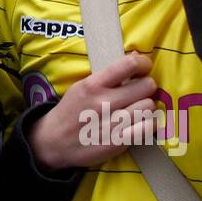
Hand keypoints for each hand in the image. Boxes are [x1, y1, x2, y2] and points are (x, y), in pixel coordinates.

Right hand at [29, 53, 156, 169]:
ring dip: (145, 106)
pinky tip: (138, 124)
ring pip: (149, 106)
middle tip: (138, 92)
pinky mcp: (118, 142)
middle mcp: (103, 102)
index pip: (129, 65)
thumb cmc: (70, 111)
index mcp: (93, 85)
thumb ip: (107, 75)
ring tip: (135, 109)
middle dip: (146, 87)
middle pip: (146, 86)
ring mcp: (111, 123)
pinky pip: (148, 127)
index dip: (143, 64)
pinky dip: (147, 124)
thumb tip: (135, 57)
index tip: (142, 68)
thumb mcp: (81, 87)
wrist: (53, 142)